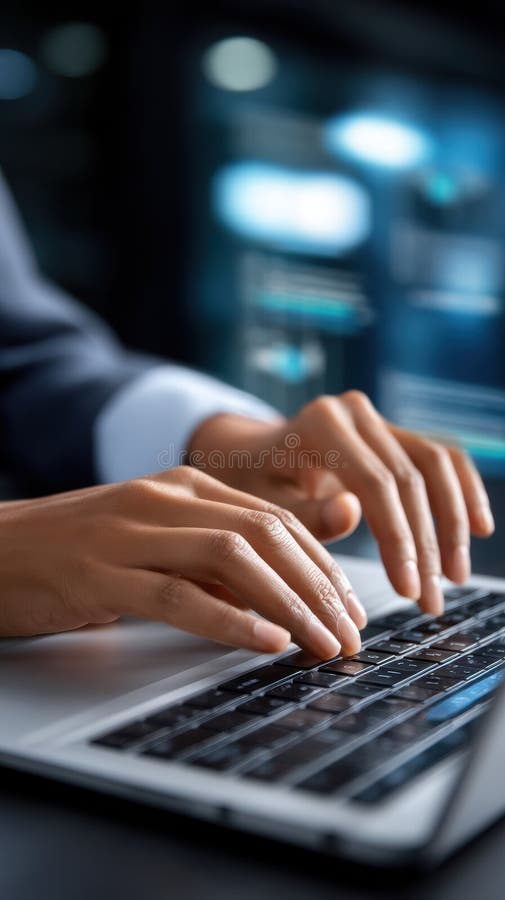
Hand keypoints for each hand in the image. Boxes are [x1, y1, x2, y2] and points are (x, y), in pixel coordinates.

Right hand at [0, 466, 364, 656]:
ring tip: (323, 645)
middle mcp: (164, 498)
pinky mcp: (100, 573)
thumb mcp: (165, 541)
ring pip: (231, 557)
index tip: (352, 609)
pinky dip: (228, 618)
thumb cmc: (86, 551)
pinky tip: (265, 641)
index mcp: (186, 486)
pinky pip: (175, 594)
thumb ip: (224, 552)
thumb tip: (293, 579)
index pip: (276, 519)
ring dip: (289, 604)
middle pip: (266, 534)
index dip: (325, 565)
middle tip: (352, 635)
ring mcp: (130, 532)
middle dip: (320, 587)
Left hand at [188, 392, 494, 614]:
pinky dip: (463, 491)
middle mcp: (354, 411)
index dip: (398, 538)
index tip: (407, 588)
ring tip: (455, 577)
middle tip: (431, 600)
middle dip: (427, 544)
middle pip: (410, 477)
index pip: (375, 482)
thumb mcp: (260, 506)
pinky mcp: (392, 432)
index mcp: (320, 423)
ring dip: (453, 523)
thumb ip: (302, 514)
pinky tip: (479, 528)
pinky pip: (440, 457)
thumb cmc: (248, 485)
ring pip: (436, 464)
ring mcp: (377, 418)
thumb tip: (352, 512)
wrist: (247, 455)